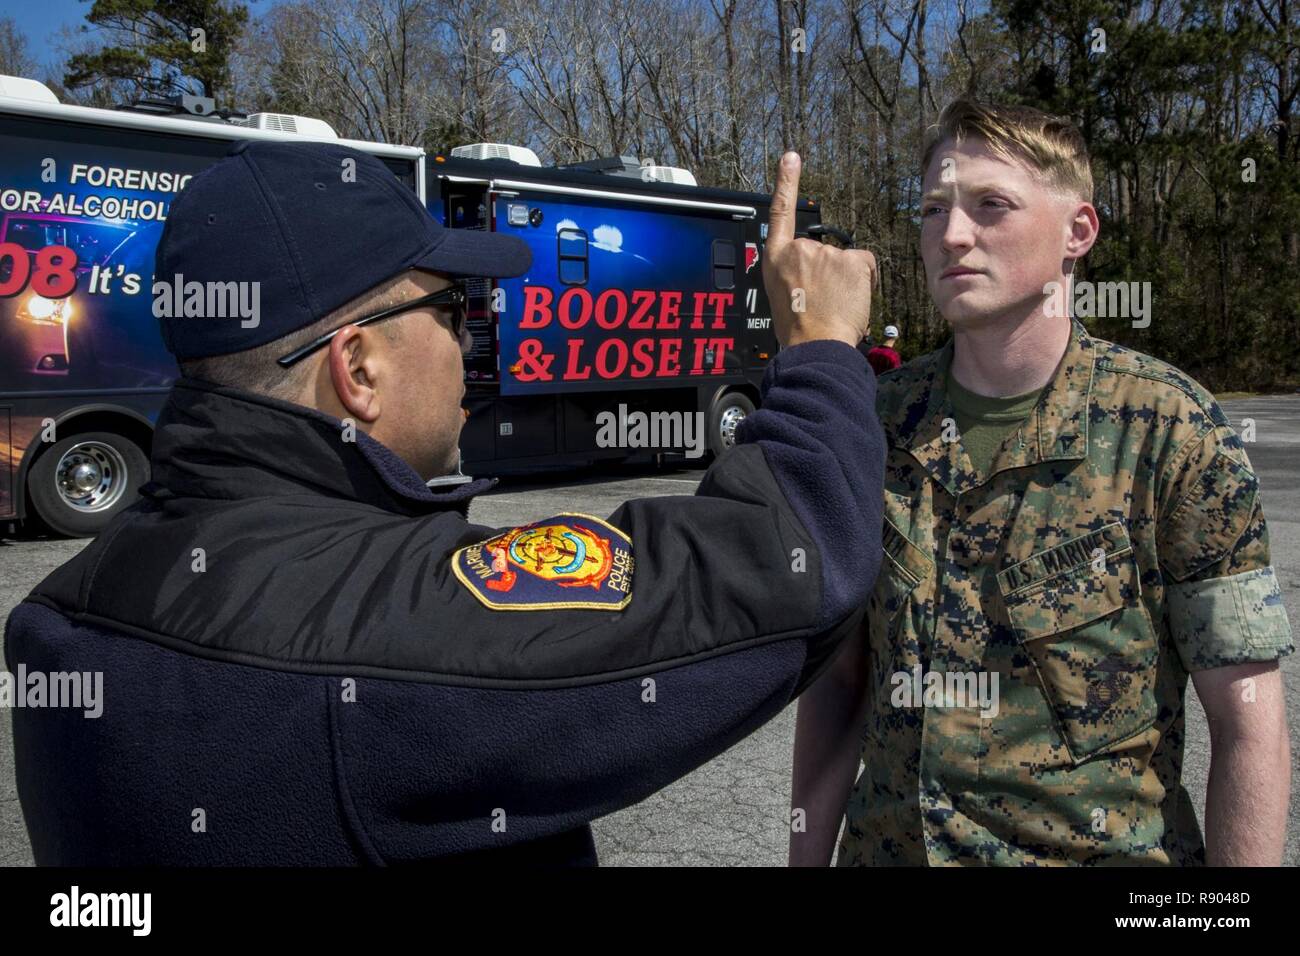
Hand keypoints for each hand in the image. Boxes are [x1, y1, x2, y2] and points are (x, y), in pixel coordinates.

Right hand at [762, 152, 876, 348]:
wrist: (815, 344)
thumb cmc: (798, 328)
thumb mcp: (781, 294)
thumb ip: (793, 273)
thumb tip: (810, 273)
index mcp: (776, 258)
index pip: (780, 212)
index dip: (786, 183)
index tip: (791, 158)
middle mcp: (800, 249)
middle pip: (822, 252)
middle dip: (827, 274)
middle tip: (821, 302)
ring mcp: (826, 253)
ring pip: (845, 262)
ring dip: (845, 282)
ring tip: (834, 307)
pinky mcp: (852, 260)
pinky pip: (866, 265)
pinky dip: (866, 282)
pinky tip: (853, 299)